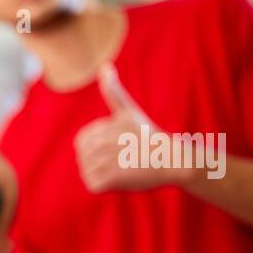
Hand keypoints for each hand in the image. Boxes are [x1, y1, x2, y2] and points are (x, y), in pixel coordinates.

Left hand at [74, 65, 188, 192]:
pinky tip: (119, 180)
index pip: (81, 142)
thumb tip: (104, 66)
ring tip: (121, 168)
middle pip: (83, 157)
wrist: (171, 160)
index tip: (115, 147)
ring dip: (100, 174)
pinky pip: (93, 185)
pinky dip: (103, 186)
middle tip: (119, 160)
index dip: (94, 148)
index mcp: (107, 126)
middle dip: (96, 162)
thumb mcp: (129, 110)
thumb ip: (113, 91)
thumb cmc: (147, 136)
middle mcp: (107, 141)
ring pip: (86, 171)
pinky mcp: (114, 178)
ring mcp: (111, 159)